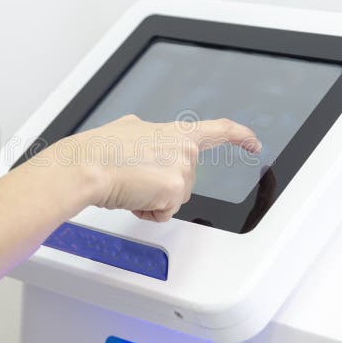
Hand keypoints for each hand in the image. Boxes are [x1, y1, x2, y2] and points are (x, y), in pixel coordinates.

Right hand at [46, 115, 260, 221]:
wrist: (87, 165)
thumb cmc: (99, 151)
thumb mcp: (129, 130)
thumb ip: (148, 136)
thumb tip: (143, 138)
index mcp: (175, 131)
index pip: (220, 130)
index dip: (240, 137)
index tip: (254, 143)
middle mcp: (184, 148)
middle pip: (186, 179)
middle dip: (162, 185)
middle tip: (136, 177)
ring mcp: (181, 169)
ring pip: (175, 198)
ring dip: (153, 198)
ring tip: (130, 184)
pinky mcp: (174, 190)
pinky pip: (164, 212)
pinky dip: (147, 210)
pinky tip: (133, 196)